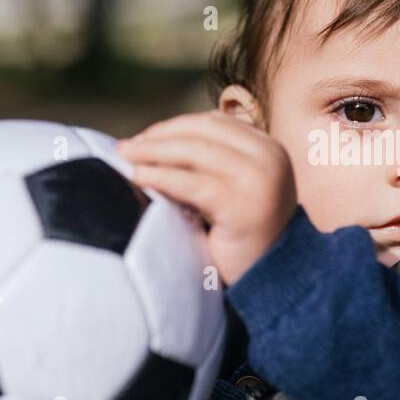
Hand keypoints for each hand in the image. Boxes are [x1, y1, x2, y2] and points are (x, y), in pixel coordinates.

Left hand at [116, 111, 297, 285]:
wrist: (274, 276)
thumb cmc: (247, 234)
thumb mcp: (237, 186)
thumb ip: (215, 162)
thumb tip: (157, 141)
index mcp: (269, 148)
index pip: (216, 123)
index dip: (176, 126)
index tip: (146, 136)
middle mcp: (269, 157)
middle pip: (203, 132)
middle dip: (159, 136)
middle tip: (126, 146)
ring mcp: (259, 179)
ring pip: (194, 152)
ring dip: (153, 152)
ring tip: (125, 157)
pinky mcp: (242, 204)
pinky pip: (190, 183)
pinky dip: (159, 176)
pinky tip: (138, 178)